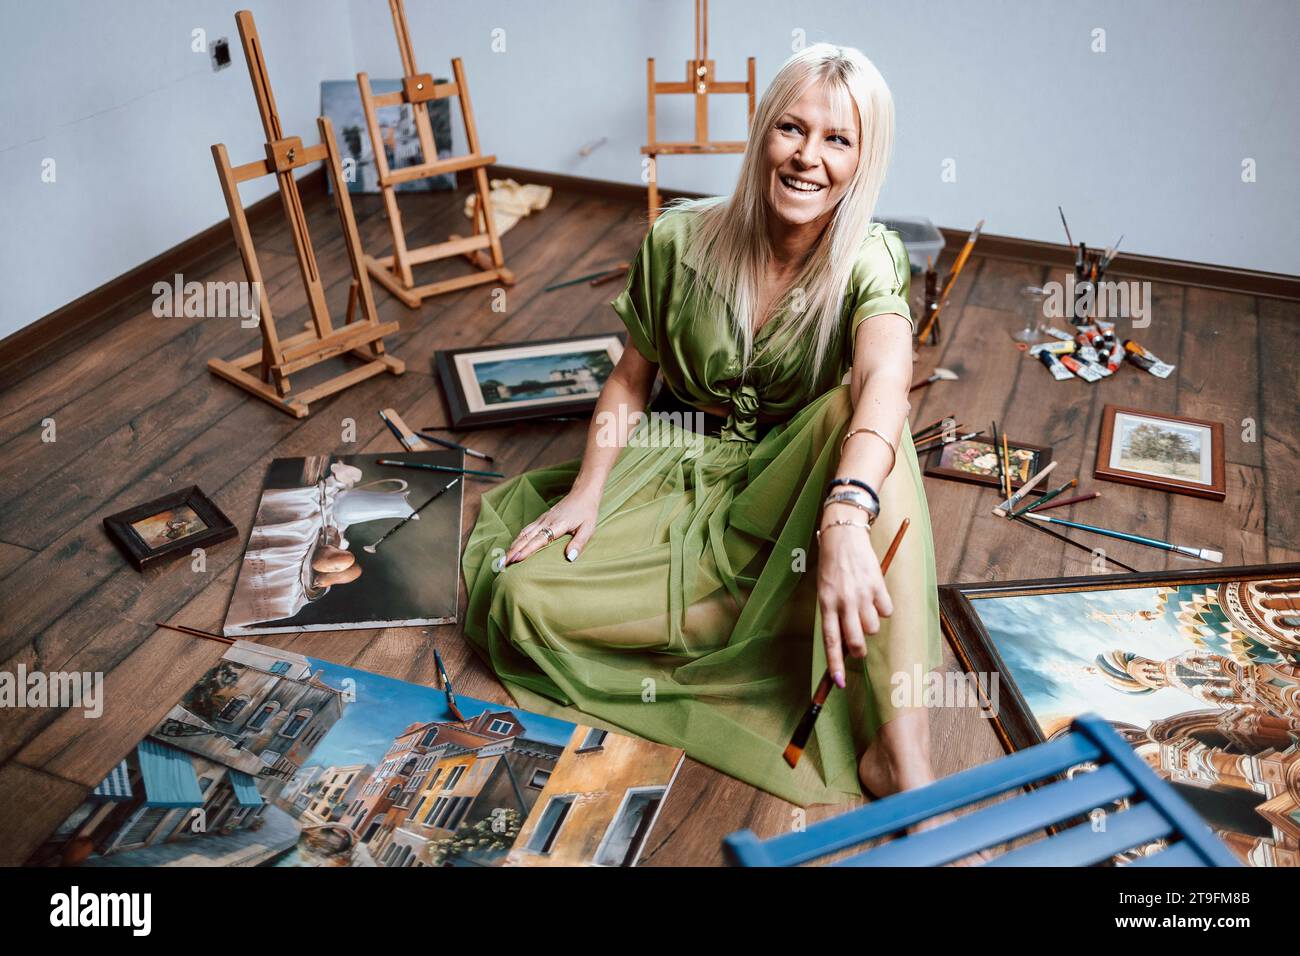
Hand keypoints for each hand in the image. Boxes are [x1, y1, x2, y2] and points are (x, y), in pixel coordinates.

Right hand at [501, 488, 600, 567]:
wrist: (583, 493)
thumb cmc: (587, 512)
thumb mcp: (588, 529)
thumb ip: (578, 543)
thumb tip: (570, 558)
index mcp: (557, 525)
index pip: (538, 540)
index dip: (526, 550)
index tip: (515, 560)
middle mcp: (545, 522)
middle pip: (525, 538)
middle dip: (512, 551)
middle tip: (501, 565)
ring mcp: (542, 520)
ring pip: (523, 533)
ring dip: (512, 546)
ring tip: (503, 559)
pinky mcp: (541, 519)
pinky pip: (526, 530)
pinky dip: (517, 539)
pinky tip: (513, 547)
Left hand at [817, 504, 893, 688]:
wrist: (844, 534)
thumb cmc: (831, 565)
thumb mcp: (824, 590)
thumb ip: (833, 613)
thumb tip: (845, 641)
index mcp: (826, 603)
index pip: (831, 641)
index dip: (835, 664)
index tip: (839, 683)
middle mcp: (844, 602)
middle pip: (856, 641)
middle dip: (859, 650)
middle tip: (859, 645)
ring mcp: (862, 594)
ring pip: (874, 628)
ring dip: (871, 624)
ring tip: (865, 608)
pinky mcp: (878, 585)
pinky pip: (887, 610)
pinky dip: (884, 607)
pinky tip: (875, 594)